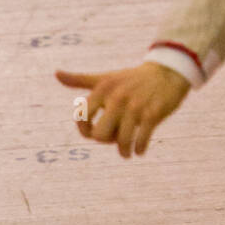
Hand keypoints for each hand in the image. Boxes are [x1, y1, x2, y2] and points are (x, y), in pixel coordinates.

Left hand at [55, 62, 189, 158]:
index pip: (82, 118)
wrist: (168, 71)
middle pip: (99, 136)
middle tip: (116, 139)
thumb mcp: (106, 78)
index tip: (96, 130)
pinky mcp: (153, 114)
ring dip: (125, 151)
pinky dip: (139, 149)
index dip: (86, 130)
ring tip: (128, 152)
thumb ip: (80, 79)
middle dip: (107, 141)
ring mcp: (135, 106)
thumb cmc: (132, 78)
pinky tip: (140, 150)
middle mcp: (117, 97)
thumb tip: (56, 73)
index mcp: (104, 89)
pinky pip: (141, 141)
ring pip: (121, 142)